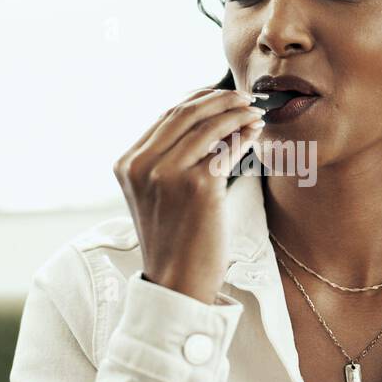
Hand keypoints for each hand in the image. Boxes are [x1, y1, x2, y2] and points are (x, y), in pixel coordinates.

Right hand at [113, 87, 264, 303]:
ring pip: (208, 125)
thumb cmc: (173, 242)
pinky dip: (244, 135)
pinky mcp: (197, 185)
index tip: (220, 97)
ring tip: (254, 112)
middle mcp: (142, 164)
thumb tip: (209, 123)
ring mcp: (167, 173)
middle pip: (185, 112)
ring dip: (236, 113)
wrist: (176, 284)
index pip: (165, 116)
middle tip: (244, 98)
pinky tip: (254, 133)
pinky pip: (227, 148)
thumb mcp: (155, 196)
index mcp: (127, 163)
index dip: (198, 100)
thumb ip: (168, 159)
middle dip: (219, 99)